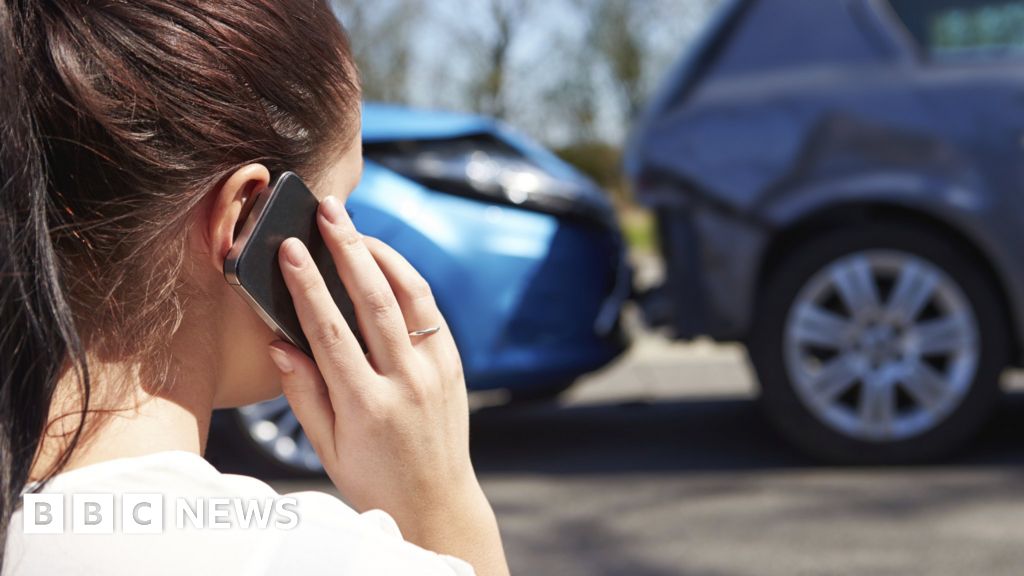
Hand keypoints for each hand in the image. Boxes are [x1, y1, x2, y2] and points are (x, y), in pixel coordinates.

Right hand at [265, 195, 507, 575]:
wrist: (436, 501)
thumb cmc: (372, 477)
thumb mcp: (327, 448)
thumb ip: (303, 394)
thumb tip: (279, 343)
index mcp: (366, 406)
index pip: (331, 332)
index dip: (307, 286)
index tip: (289, 249)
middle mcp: (406, 382)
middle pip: (375, 300)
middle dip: (347, 248)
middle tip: (328, 211)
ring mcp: (436, 371)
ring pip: (411, 296)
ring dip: (382, 254)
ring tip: (354, 227)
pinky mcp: (454, 365)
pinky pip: (429, 311)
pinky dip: (407, 280)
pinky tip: (384, 262)